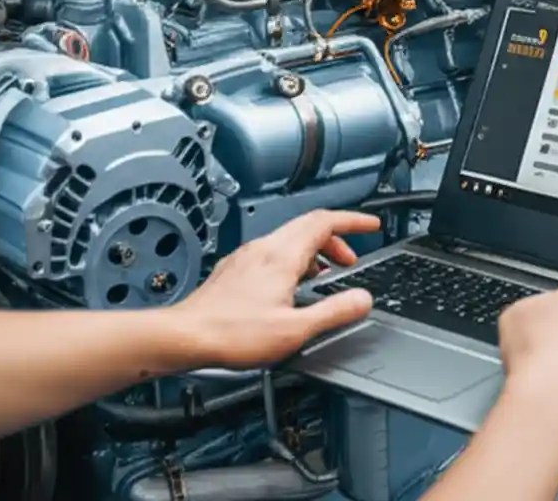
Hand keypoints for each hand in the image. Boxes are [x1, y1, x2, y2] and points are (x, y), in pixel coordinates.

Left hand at [163, 210, 378, 370]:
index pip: (325, 221)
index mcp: (282, 256)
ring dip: (315, 250)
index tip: (370, 225)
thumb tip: (362, 300)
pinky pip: (273, 252)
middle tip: (351, 259)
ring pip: (290, 238)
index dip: (353, 221)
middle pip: (308, 226)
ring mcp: (247, 257)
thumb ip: (333, 312)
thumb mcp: (295, 329)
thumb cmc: (232, 334)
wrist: (186, 336)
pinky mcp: (235, 269)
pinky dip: (294, 260)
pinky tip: (292, 286)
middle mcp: (263, 249)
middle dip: (337, 238)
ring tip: (326, 274)